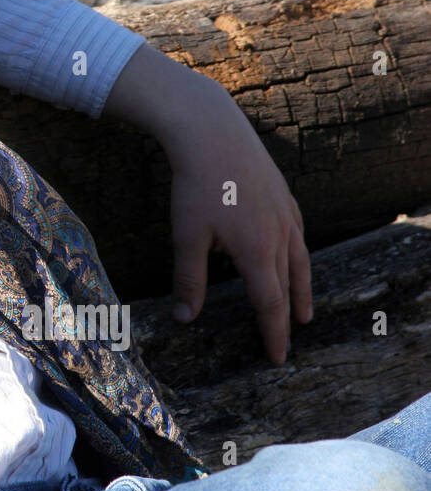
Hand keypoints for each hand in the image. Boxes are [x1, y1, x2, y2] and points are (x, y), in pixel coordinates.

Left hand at [163, 95, 311, 364]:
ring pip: (299, 261)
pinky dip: (296, 254)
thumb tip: (185, 319)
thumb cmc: (197, 185)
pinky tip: (292, 253)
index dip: (273, 334)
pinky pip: (297, 234)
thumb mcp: (187, 236)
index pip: (270, 305)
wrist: (213, 133)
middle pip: (288, 288)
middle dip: (288, 318)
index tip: (275, 358)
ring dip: (301, 290)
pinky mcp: (284, 195)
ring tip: (304, 310)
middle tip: (289, 341)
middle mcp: (280, 236)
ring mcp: (286, 214)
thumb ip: (189, 280)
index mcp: (257, 252)